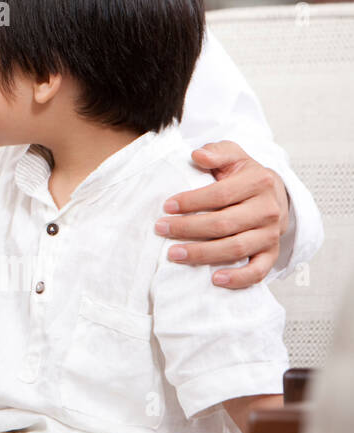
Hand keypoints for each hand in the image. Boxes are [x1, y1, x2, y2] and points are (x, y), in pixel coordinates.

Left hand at [155, 141, 290, 288]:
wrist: (272, 192)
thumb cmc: (243, 174)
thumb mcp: (232, 154)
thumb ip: (216, 152)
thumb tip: (197, 155)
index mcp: (259, 182)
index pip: (220, 195)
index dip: (191, 201)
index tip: (166, 206)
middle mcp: (269, 209)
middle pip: (224, 224)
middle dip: (188, 228)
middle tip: (161, 229)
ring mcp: (271, 234)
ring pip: (237, 248)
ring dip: (203, 254)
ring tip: (174, 254)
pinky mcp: (271, 252)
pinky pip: (259, 271)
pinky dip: (239, 278)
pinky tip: (214, 279)